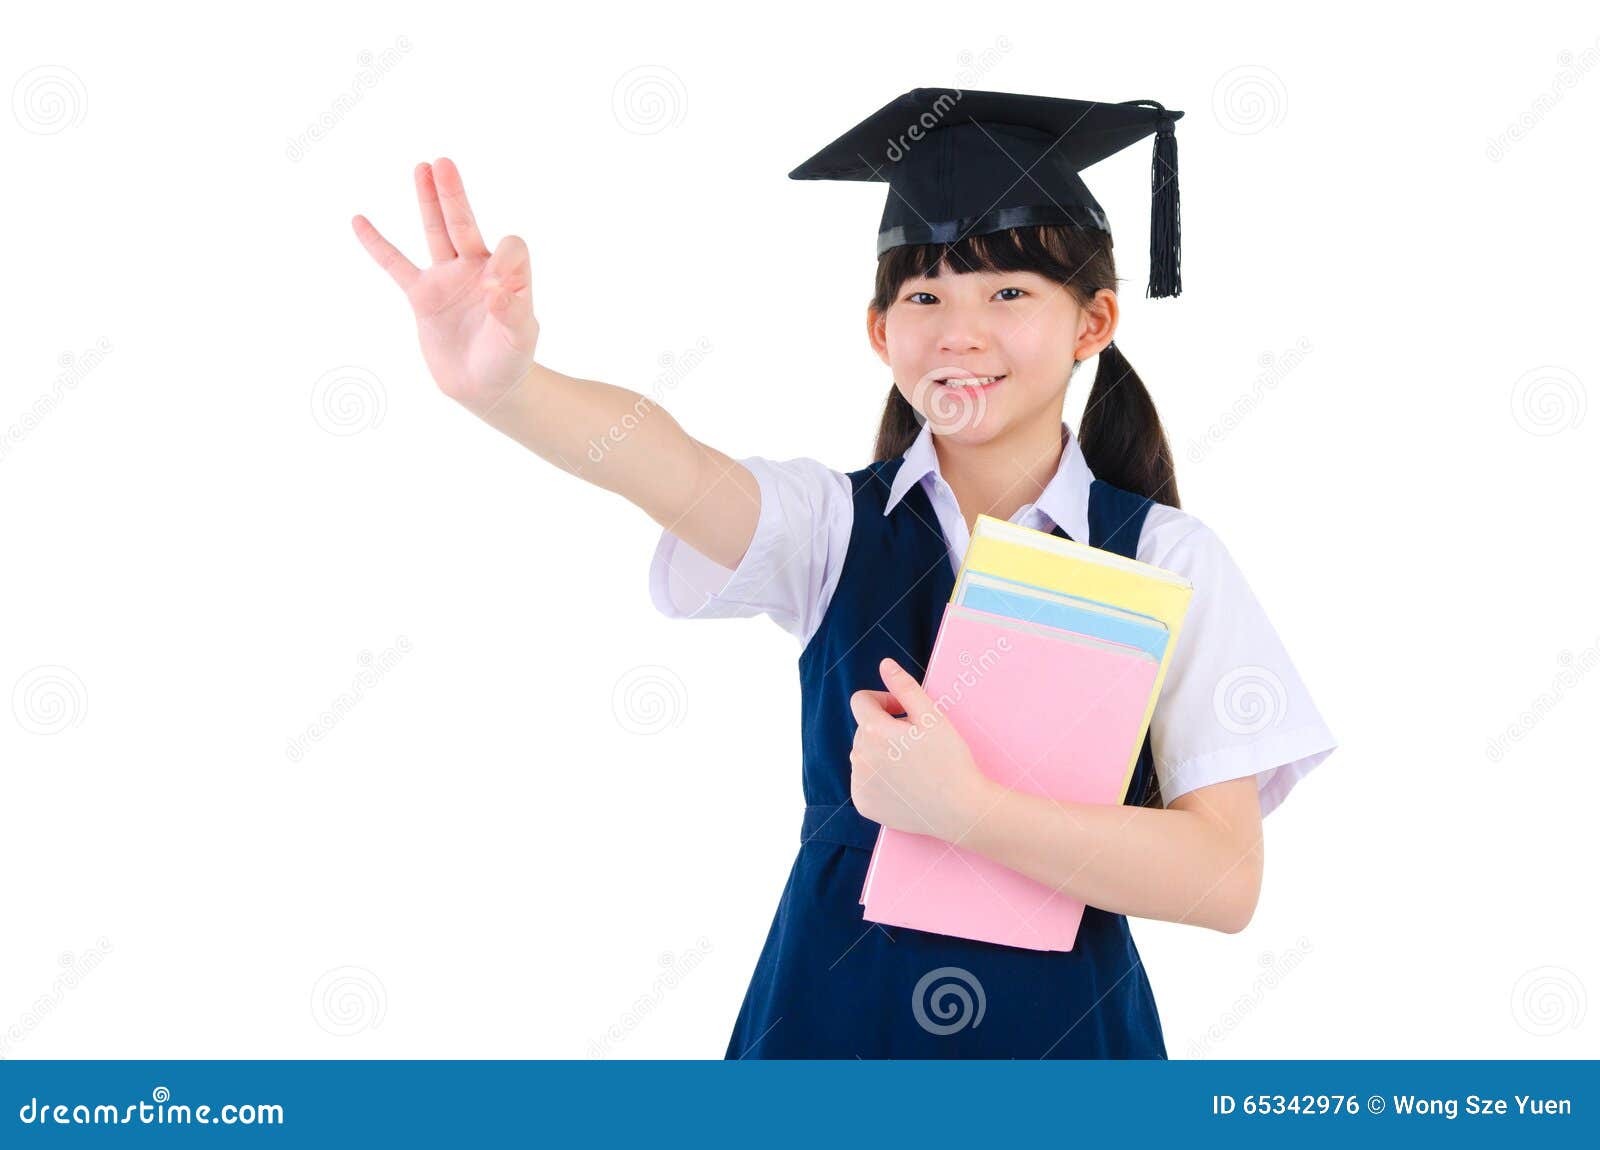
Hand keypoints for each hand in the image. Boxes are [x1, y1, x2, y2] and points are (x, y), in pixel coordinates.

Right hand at [352, 158, 538, 413]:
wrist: (484, 387)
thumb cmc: (509, 361)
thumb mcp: (519, 339)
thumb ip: (513, 311)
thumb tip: (495, 287)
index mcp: (509, 277)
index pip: (510, 249)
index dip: (504, 261)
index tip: (494, 290)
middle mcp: (477, 270)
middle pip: (465, 224)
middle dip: (454, 195)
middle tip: (443, 162)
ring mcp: (448, 279)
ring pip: (436, 233)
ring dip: (429, 202)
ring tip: (423, 167)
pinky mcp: (422, 297)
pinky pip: (396, 265)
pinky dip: (377, 245)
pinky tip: (359, 221)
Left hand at [848, 657, 994, 842]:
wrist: (960, 810)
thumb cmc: (950, 761)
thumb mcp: (932, 717)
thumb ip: (905, 687)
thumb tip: (885, 665)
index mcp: (873, 731)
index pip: (861, 701)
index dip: (883, 701)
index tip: (903, 712)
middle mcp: (859, 757)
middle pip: (863, 729)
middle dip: (885, 728)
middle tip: (916, 742)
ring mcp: (859, 783)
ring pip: (863, 755)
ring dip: (880, 753)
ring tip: (912, 764)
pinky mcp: (863, 804)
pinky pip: (863, 781)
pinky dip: (878, 779)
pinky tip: (903, 785)